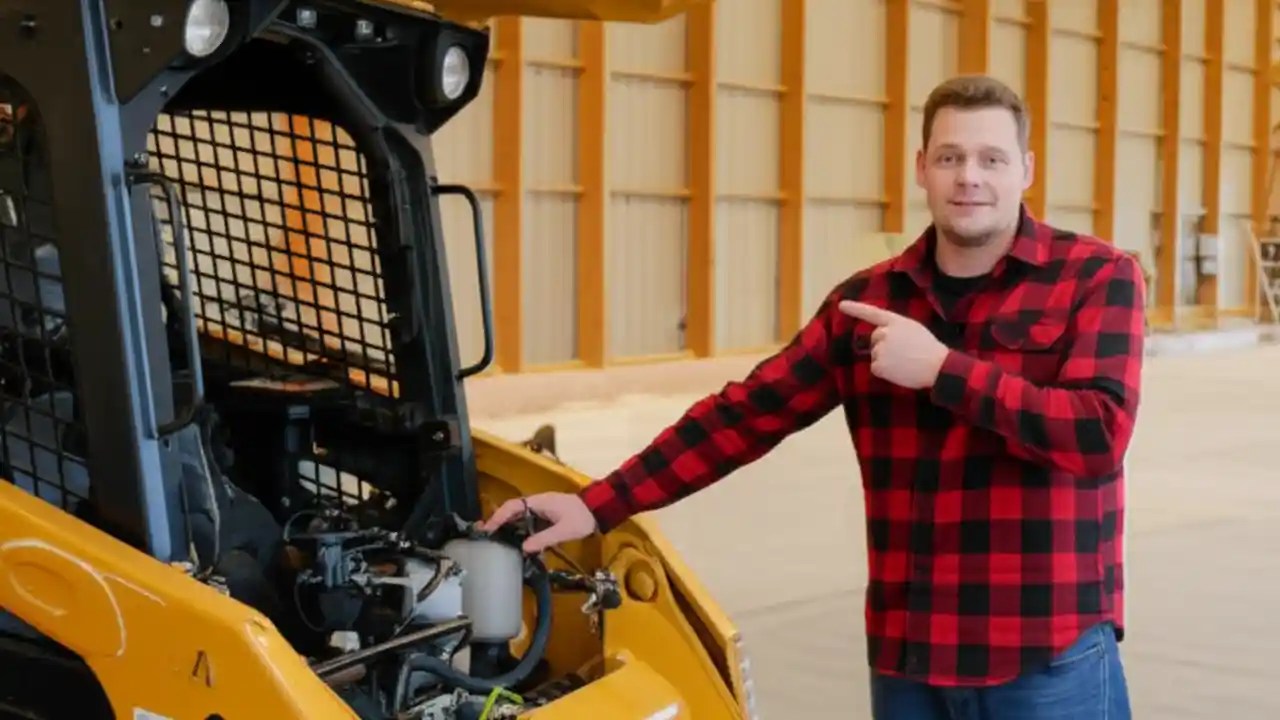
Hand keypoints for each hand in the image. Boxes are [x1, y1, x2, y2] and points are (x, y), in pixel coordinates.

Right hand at [477, 492, 599, 553]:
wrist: (598, 510)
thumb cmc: (581, 518)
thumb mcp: (563, 530)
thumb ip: (543, 538)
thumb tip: (523, 548)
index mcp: (538, 502)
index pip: (512, 506)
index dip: (498, 517)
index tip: (487, 529)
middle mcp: (536, 504)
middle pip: (512, 511)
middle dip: (499, 522)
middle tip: (486, 538)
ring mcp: (541, 509)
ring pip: (519, 517)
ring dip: (508, 527)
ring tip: (496, 542)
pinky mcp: (546, 516)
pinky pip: (528, 522)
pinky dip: (520, 530)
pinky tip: (516, 542)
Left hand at [838, 300, 948, 388]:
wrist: (938, 366)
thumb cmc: (929, 348)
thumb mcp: (913, 329)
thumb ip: (896, 328)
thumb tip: (882, 335)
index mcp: (895, 321)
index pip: (872, 313)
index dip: (855, 308)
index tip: (841, 305)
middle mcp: (885, 333)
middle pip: (875, 338)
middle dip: (884, 345)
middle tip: (903, 352)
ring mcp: (881, 349)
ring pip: (876, 354)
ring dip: (886, 359)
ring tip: (905, 362)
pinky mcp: (879, 365)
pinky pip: (876, 368)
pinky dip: (884, 372)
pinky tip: (899, 371)